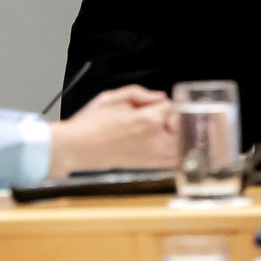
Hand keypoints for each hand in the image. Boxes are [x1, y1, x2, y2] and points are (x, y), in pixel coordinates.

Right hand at [47, 85, 175, 176]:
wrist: (77, 148)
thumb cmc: (90, 124)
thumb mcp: (112, 97)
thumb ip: (140, 93)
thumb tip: (159, 96)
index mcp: (148, 120)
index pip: (170, 105)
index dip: (160, 102)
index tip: (151, 104)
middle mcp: (155, 140)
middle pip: (183, 125)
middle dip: (174, 117)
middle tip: (159, 116)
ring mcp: (154, 156)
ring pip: (183, 145)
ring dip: (178, 135)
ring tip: (163, 129)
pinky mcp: (149, 166)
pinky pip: (174, 161)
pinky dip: (175, 152)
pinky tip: (163, 144)